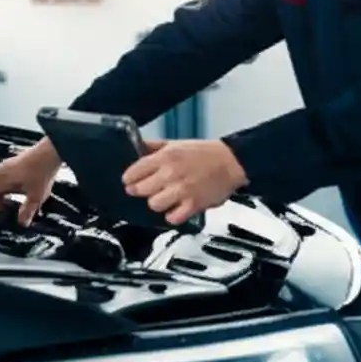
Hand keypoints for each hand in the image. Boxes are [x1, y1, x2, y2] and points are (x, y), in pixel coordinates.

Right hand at [0, 138, 60, 225]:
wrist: (50, 152)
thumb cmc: (41, 173)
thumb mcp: (36, 197)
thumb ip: (27, 211)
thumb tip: (22, 223)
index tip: (3, 207)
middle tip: (8, 204)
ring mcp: (4, 165)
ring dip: (2, 190)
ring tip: (17, 195)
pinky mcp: (12, 162)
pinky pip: (2, 176)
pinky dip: (7, 183)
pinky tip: (22, 186)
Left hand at [122, 139, 248, 225]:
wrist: (231, 162)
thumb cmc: (205, 153)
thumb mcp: (176, 144)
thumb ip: (154, 147)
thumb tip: (136, 146)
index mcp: (166, 156)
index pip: (134, 171)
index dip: (129, 178)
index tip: (129, 181)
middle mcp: (171, 173)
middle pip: (140, 190)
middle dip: (141, 191)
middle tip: (147, 189)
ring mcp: (182, 190)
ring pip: (153, 204)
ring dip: (157, 203)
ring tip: (164, 198)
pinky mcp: (193, 205)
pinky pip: (172, 217)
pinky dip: (172, 215)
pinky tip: (175, 208)